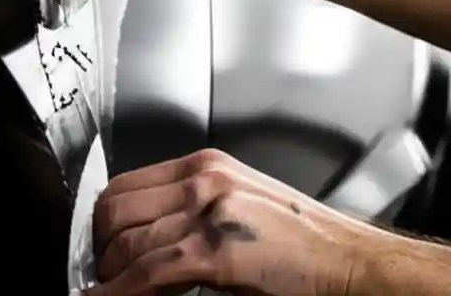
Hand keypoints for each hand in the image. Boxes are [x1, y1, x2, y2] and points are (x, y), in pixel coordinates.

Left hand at [88, 149, 378, 295]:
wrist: (352, 265)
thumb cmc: (306, 244)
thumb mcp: (241, 206)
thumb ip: (194, 209)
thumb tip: (147, 236)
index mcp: (206, 166)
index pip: (125, 185)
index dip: (103, 223)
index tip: (98, 248)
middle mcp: (203, 180)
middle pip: (116, 211)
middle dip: (99, 249)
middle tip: (102, 276)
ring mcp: (208, 214)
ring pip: (125, 244)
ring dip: (109, 276)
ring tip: (110, 292)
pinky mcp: (214, 253)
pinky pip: (145, 274)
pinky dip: (117, 293)